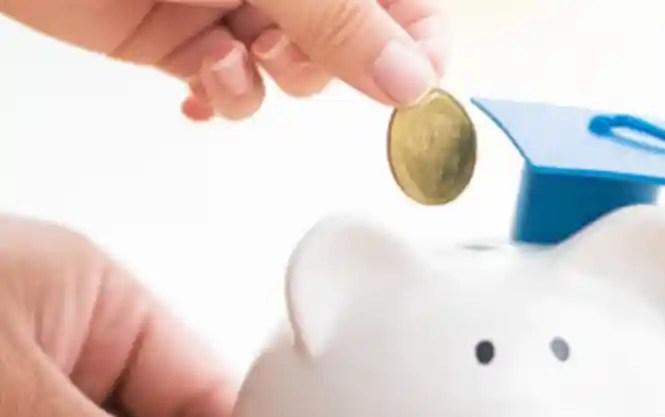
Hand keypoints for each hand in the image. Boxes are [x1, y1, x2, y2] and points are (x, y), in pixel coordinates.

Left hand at [0, 0, 449, 121]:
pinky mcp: (184, 38)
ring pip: (295, 76)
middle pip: (356, 47)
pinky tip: (203, 83)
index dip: (418, 45)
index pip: (408, 3)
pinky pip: (235, 89)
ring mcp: (236, 2)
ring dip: (267, 83)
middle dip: (322, 63)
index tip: (407, 86)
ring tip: (225, 54)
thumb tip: (412, 84)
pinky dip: (224, 98)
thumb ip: (341, 21)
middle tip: (278, 44)